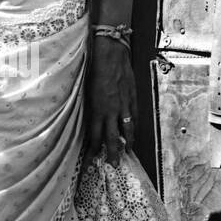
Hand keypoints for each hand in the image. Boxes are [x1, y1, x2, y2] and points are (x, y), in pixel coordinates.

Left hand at [87, 35, 136, 165]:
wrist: (111, 55)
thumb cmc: (94, 70)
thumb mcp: (86, 92)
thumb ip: (90, 108)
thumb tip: (90, 121)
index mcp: (96, 110)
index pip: (94, 137)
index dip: (92, 151)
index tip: (91, 161)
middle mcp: (110, 111)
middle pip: (112, 139)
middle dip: (112, 154)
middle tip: (112, 165)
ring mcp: (124, 106)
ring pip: (127, 130)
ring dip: (127, 143)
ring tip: (127, 152)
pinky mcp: (133, 98)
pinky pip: (134, 117)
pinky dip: (134, 126)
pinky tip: (133, 132)